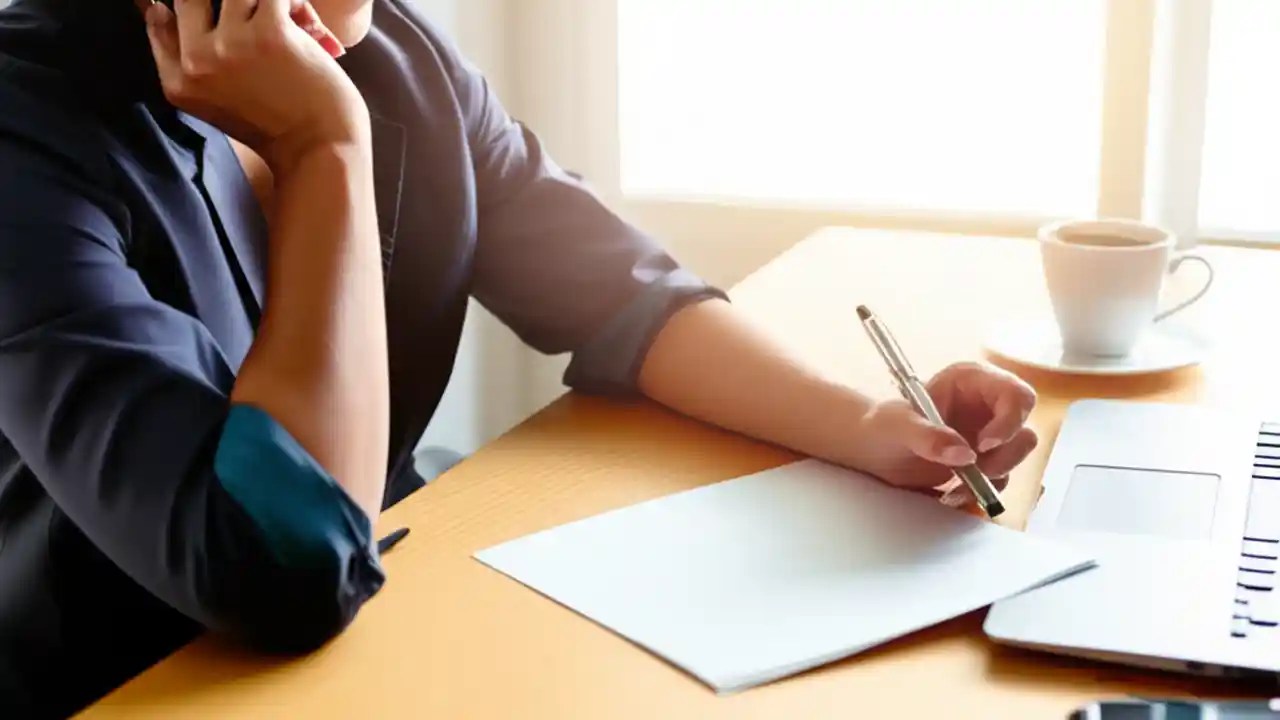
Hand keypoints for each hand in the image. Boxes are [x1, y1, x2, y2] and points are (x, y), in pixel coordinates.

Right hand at [143, 0, 368, 169]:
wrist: (320, 153)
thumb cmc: (280, 130)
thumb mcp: (218, 103)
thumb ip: (197, 63)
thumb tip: (161, 10)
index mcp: (179, 82)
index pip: (158, 18)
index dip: (190, 9)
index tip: (214, 15)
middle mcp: (196, 62)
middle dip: (229, 5)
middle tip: (255, 17)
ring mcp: (229, 45)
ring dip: (262, 4)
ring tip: (285, 18)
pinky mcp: (270, 33)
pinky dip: (294, 4)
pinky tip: (303, 21)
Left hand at [850, 362, 1037, 504]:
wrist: (874, 450)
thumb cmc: (882, 425)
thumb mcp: (897, 426)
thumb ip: (927, 436)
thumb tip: (963, 454)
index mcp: (972, 381)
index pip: (1015, 395)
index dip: (1009, 421)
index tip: (983, 445)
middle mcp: (987, 405)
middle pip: (1024, 429)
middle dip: (1005, 456)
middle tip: (974, 471)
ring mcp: (989, 433)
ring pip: (1017, 456)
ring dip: (994, 476)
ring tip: (957, 486)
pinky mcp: (984, 459)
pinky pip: (1000, 478)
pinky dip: (982, 491)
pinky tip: (953, 494)